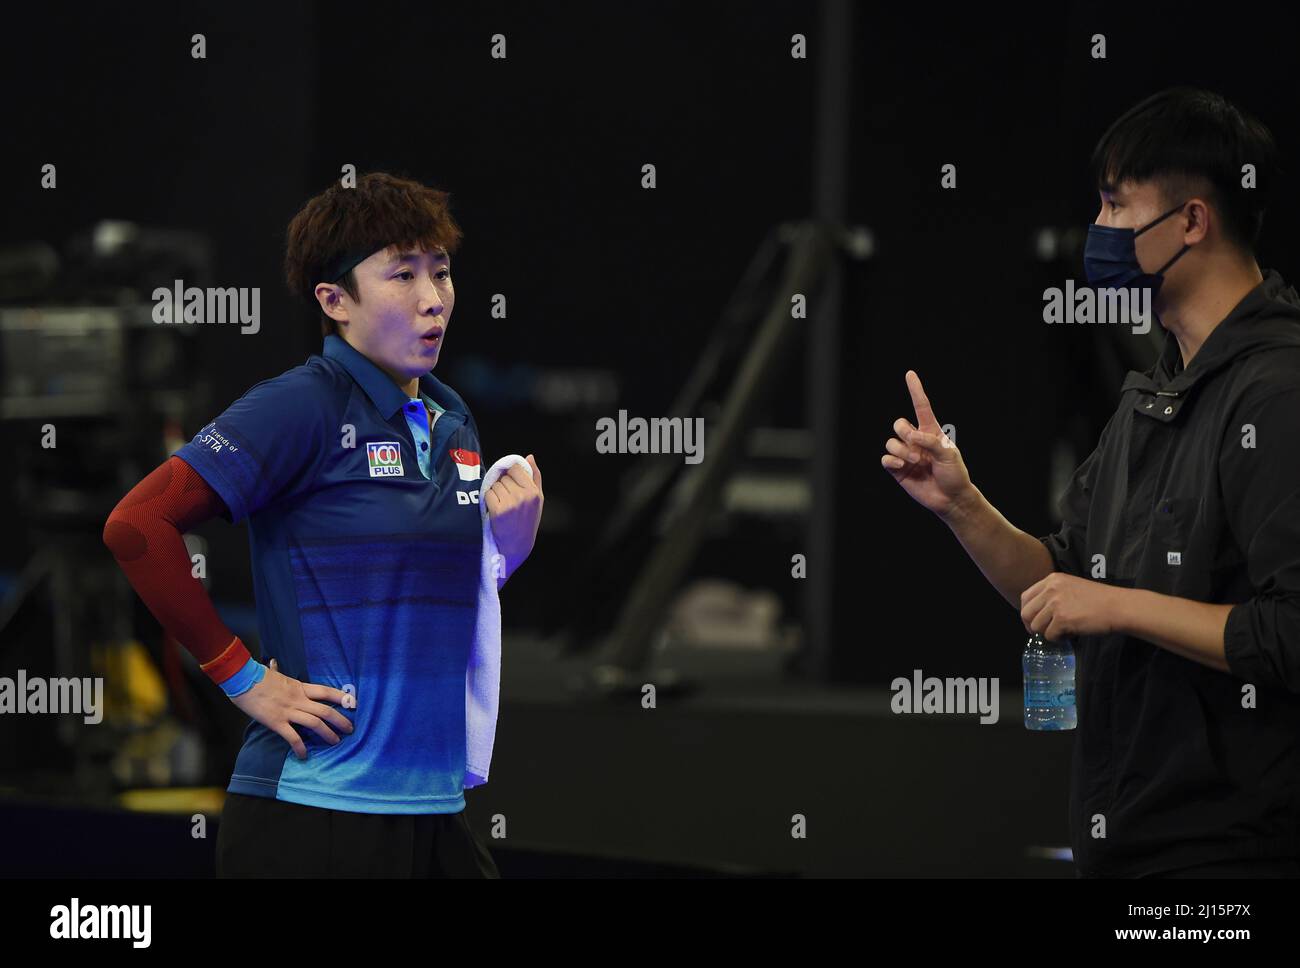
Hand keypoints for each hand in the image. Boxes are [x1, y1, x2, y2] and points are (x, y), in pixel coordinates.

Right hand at [228, 658, 354, 759]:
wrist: (242, 679)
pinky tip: (304, 755)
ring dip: (327, 734)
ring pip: (315, 723)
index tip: (353, 703)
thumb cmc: (255, 676)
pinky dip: (300, 747)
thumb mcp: (272, 673)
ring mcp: (288, 711)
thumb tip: (273, 663)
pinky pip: (292, 737)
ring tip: (336, 742)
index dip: (341, 697)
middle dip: (340, 720)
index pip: (326, 691)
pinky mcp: (276, 722)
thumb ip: (276, 671)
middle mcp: (298, 699)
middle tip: (350, 729)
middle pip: (325, 710)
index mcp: (299, 687)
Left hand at [485, 454, 543, 580]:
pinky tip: (495, 509)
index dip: (511, 474)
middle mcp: (523, 496)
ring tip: (502, 505)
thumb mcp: (538, 499)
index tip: (511, 483)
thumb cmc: (528, 520)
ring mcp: (510, 503)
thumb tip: (530, 457)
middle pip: (504, 477)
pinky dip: (489, 500)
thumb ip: (535, 476)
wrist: (517, 544)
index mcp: (533, 491)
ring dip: (495, 493)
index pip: (516, 468)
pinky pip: (488, 494)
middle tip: (508, 499)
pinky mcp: (498, 510)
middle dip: (503, 485)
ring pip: (495, 485)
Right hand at [881, 370, 973, 519]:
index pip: (921, 407)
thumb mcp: (949, 454)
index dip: (916, 390)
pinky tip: (902, 466)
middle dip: (904, 432)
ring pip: (891, 441)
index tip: (910, 374)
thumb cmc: (955, 475)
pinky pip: (885, 458)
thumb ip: (931, 441)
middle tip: (917, 447)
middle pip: (899, 424)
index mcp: (931, 432)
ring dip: (902, 450)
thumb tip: (910, 436)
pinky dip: (891, 460)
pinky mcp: (898, 469)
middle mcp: (916, 440)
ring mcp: (906, 454)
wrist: (950, 499)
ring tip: (915, 462)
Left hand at [1020, 572, 1119, 639]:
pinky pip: (1049, 635)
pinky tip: (1069, 635)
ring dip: (1047, 632)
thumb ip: (1052, 595)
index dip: (1027, 612)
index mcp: (1052, 579)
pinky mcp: (1062, 619)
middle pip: (1026, 613)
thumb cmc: (1098, 599)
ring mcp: (1055, 604)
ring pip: (1036, 626)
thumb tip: (1037, 613)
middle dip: (1032, 626)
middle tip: (1043, 632)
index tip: (1033, 621)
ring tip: (1062, 631)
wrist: (1118, 606)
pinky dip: (1058, 639)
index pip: (1026, 597)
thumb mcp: (1071, 587)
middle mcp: (1050, 589)